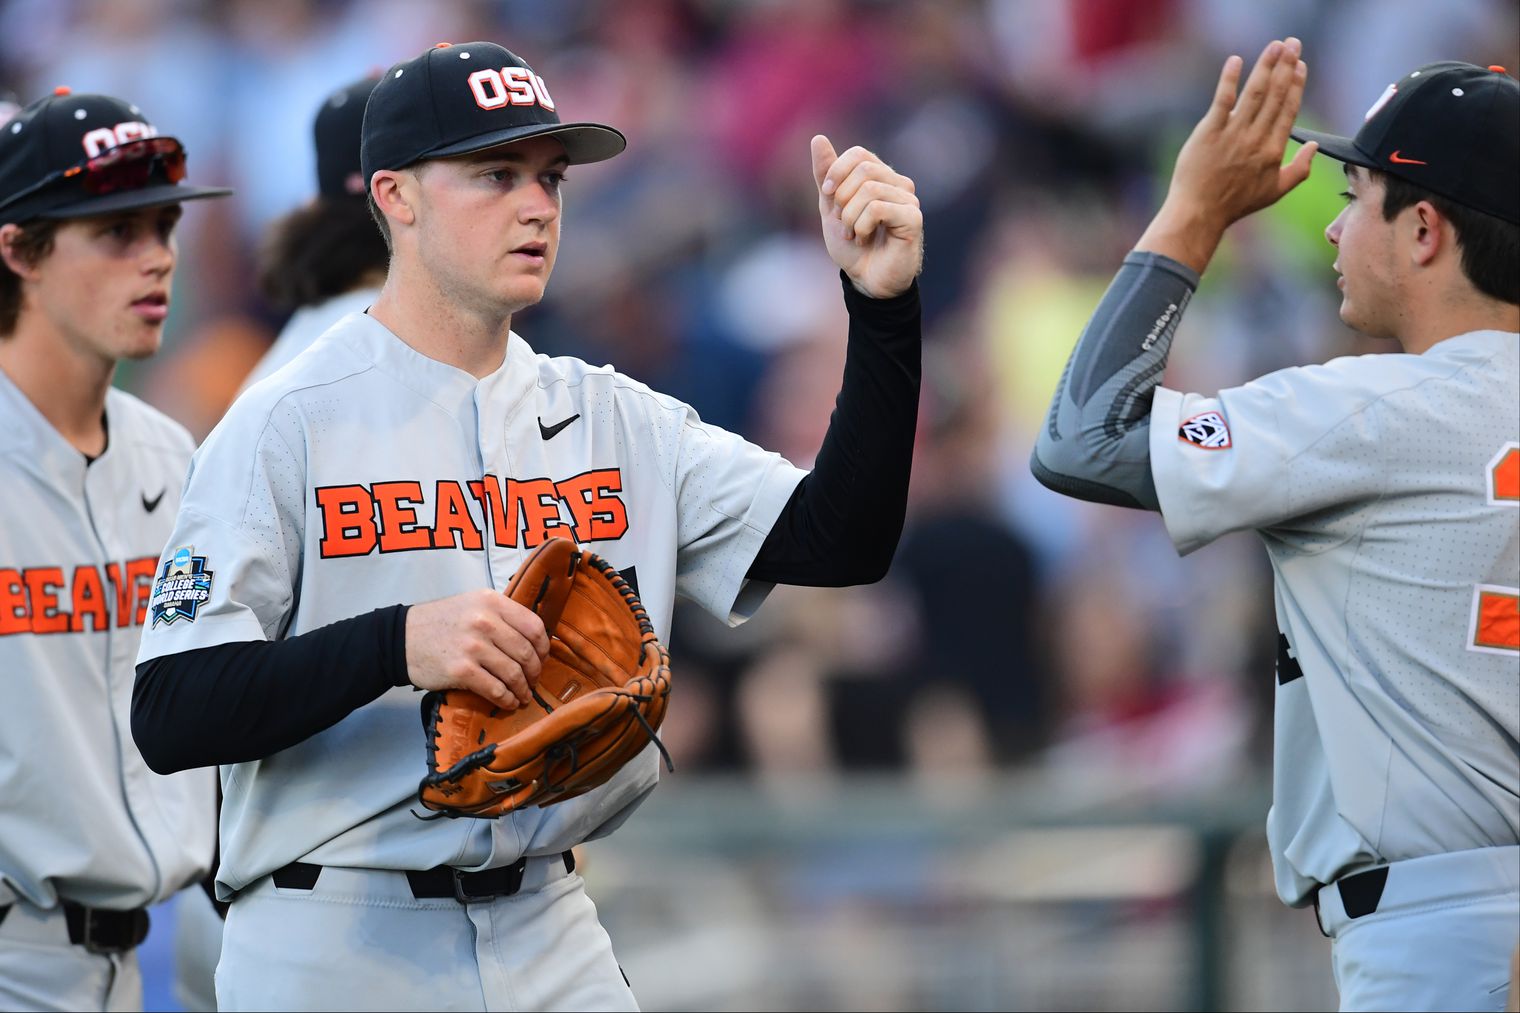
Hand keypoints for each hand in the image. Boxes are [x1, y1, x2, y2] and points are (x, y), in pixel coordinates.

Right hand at [404, 589, 548, 708]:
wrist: (401, 638)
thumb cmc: (440, 623)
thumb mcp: (472, 604)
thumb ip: (501, 616)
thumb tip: (533, 639)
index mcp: (491, 602)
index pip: (533, 626)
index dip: (543, 647)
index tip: (542, 658)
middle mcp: (485, 621)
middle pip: (526, 652)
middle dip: (534, 671)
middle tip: (533, 680)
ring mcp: (473, 646)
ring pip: (514, 673)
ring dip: (522, 689)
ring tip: (523, 696)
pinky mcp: (462, 670)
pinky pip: (496, 689)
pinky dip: (507, 699)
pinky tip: (508, 702)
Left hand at [812, 135, 922, 298]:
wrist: (865, 280)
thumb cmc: (852, 245)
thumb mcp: (831, 207)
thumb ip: (825, 175)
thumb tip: (817, 138)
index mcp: (881, 177)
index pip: (859, 154)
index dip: (837, 171)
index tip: (828, 195)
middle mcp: (899, 184)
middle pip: (863, 169)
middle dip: (842, 198)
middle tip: (843, 223)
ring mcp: (909, 201)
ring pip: (869, 190)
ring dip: (850, 217)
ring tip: (854, 234)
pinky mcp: (913, 219)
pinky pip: (878, 208)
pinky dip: (862, 226)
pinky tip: (865, 238)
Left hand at [1138, 37, 1315, 272]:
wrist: (1199, 213)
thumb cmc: (1235, 204)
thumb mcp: (1274, 192)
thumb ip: (1299, 169)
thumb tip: (1314, 146)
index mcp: (1273, 150)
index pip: (1288, 109)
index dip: (1296, 85)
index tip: (1300, 65)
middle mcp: (1256, 139)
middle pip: (1276, 95)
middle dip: (1286, 66)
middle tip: (1293, 44)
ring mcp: (1233, 134)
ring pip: (1255, 93)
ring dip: (1266, 66)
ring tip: (1276, 46)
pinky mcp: (1209, 132)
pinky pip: (1222, 101)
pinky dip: (1229, 79)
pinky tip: (1236, 61)